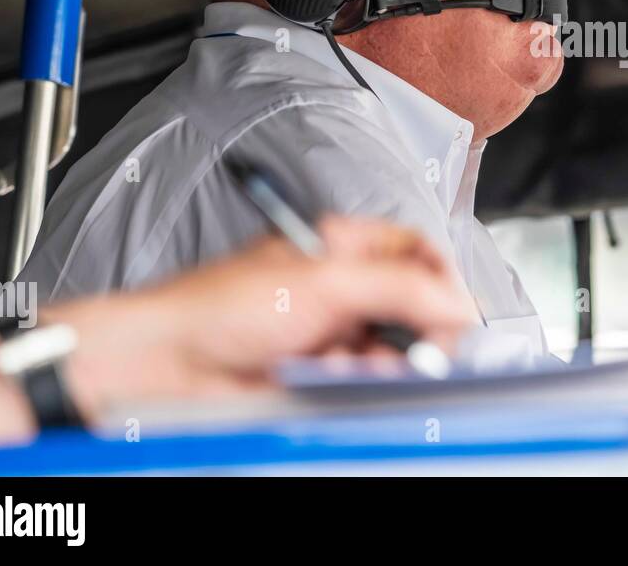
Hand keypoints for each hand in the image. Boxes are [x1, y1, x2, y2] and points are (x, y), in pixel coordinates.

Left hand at [51, 216, 476, 421]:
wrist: (169, 364)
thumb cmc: (221, 306)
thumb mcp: (324, 284)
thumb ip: (400, 288)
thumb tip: (457, 304)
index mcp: (343, 246)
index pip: (417, 251)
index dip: (441, 277)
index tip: (453, 309)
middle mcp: (343, 285)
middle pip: (413, 302)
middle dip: (421, 326)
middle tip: (427, 348)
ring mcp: (334, 330)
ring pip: (394, 346)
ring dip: (388, 359)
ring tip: (364, 362)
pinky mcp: (324, 374)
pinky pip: (368, 379)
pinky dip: (363, 381)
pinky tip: (338, 377)